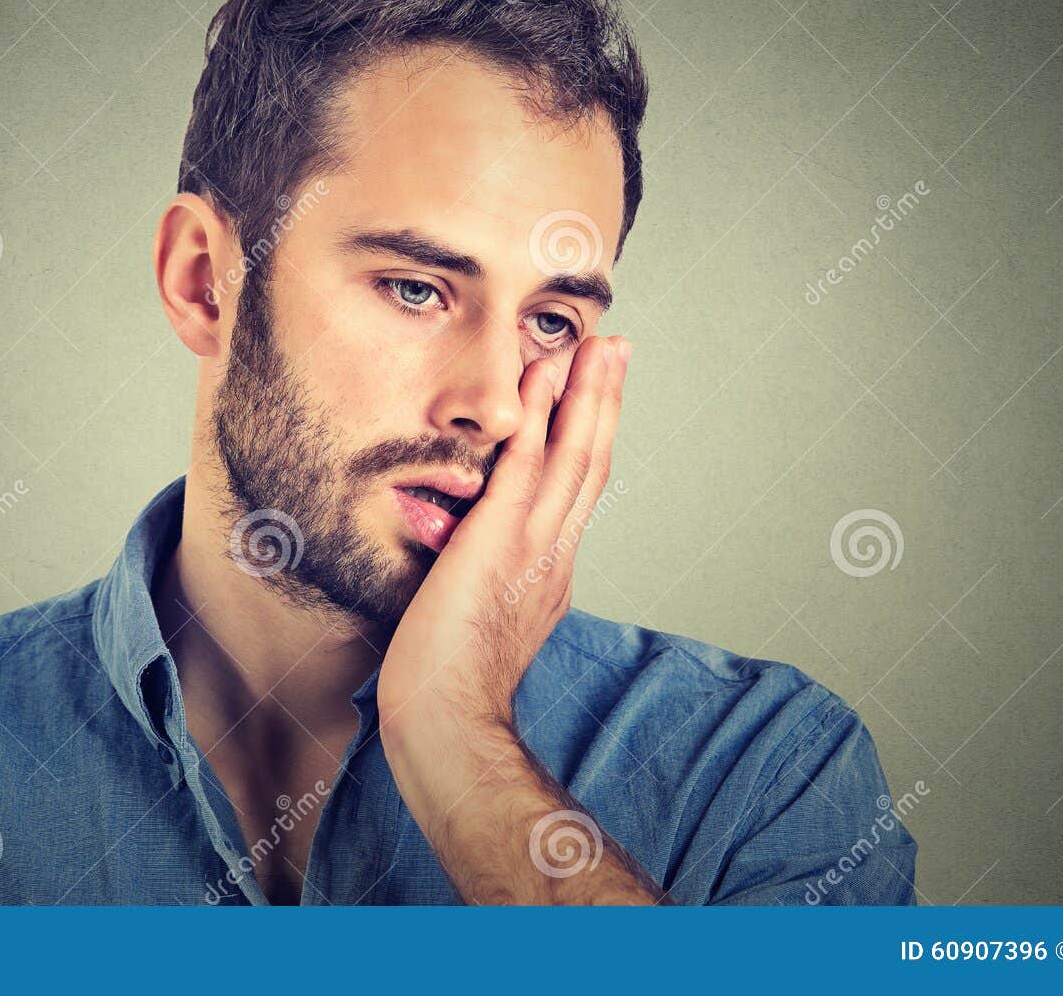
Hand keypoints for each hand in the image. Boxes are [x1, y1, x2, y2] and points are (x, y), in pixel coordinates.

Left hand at [375, 333, 658, 903]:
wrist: (447, 719)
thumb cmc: (447, 686)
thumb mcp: (479, 622)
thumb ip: (482, 582)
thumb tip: (462, 557)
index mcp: (551, 573)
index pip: (579, 492)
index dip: (592, 440)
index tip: (596, 398)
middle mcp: (554, 553)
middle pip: (592, 462)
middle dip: (605, 402)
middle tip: (616, 350)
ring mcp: (533, 545)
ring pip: (574, 453)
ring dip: (587, 392)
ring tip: (598, 345)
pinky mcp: (500, 539)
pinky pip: (526, 462)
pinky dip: (541, 414)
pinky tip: (544, 373)